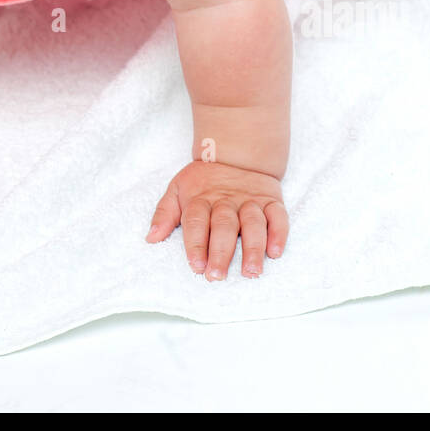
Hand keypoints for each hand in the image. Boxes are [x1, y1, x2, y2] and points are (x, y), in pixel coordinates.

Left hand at [145, 160, 287, 279]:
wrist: (236, 154)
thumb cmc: (203, 180)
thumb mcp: (177, 189)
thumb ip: (165, 213)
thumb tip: (151, 238)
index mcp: (201, 198)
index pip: (196, 221)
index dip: (196, 243)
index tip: (196, 265)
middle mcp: (226, 200)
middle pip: (224, 226)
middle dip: (221, 252)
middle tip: (217, 276)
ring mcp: (250, 201)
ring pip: (253, 223)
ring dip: (253, 248)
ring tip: (251, 271)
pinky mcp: (271, 201)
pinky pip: (278, 216)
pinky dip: (278, 233)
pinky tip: (275, 252)